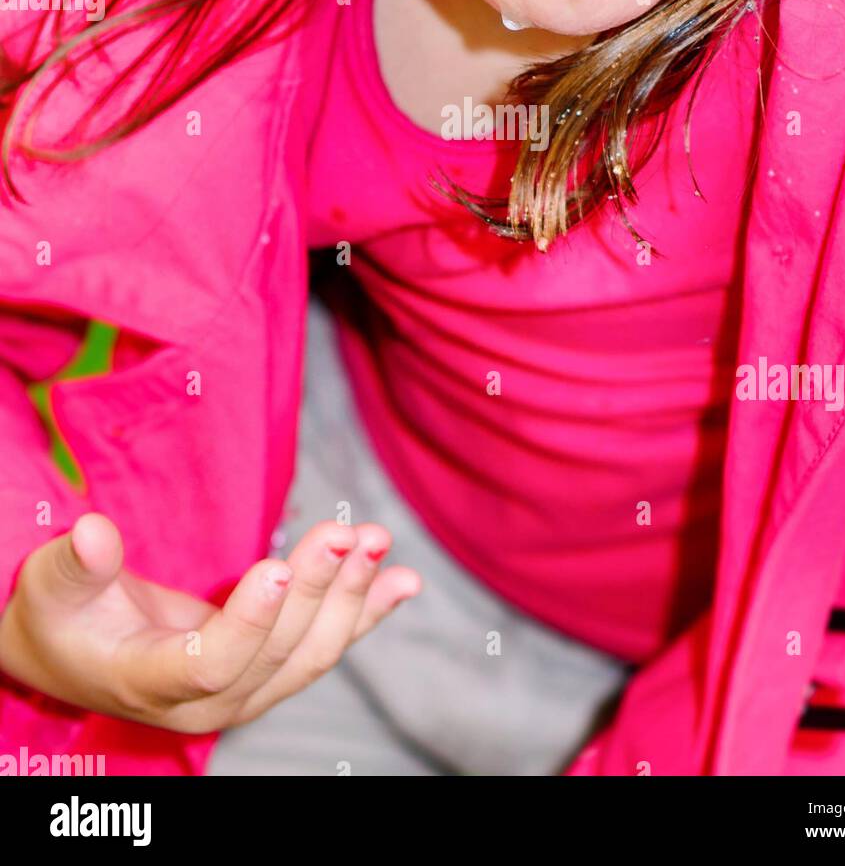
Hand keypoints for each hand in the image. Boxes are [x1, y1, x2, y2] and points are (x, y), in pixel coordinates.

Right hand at [0, 511, 420, 732]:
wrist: (75, 650)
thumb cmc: (61, 615)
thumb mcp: (52, 588)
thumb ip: (75, 565)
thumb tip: (94, 534)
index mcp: (149, 682)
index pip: (210, 664)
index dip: (250, 621)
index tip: (279, 565)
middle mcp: (205, 700)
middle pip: (275, 652)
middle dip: (316, 589)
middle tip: (346, 532)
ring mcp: (243, 689)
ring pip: (310, 653)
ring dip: (351, 597)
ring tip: (375, 539)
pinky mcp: (267, 669)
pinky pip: (324, 646)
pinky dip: (366, 613)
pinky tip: (404, 581)